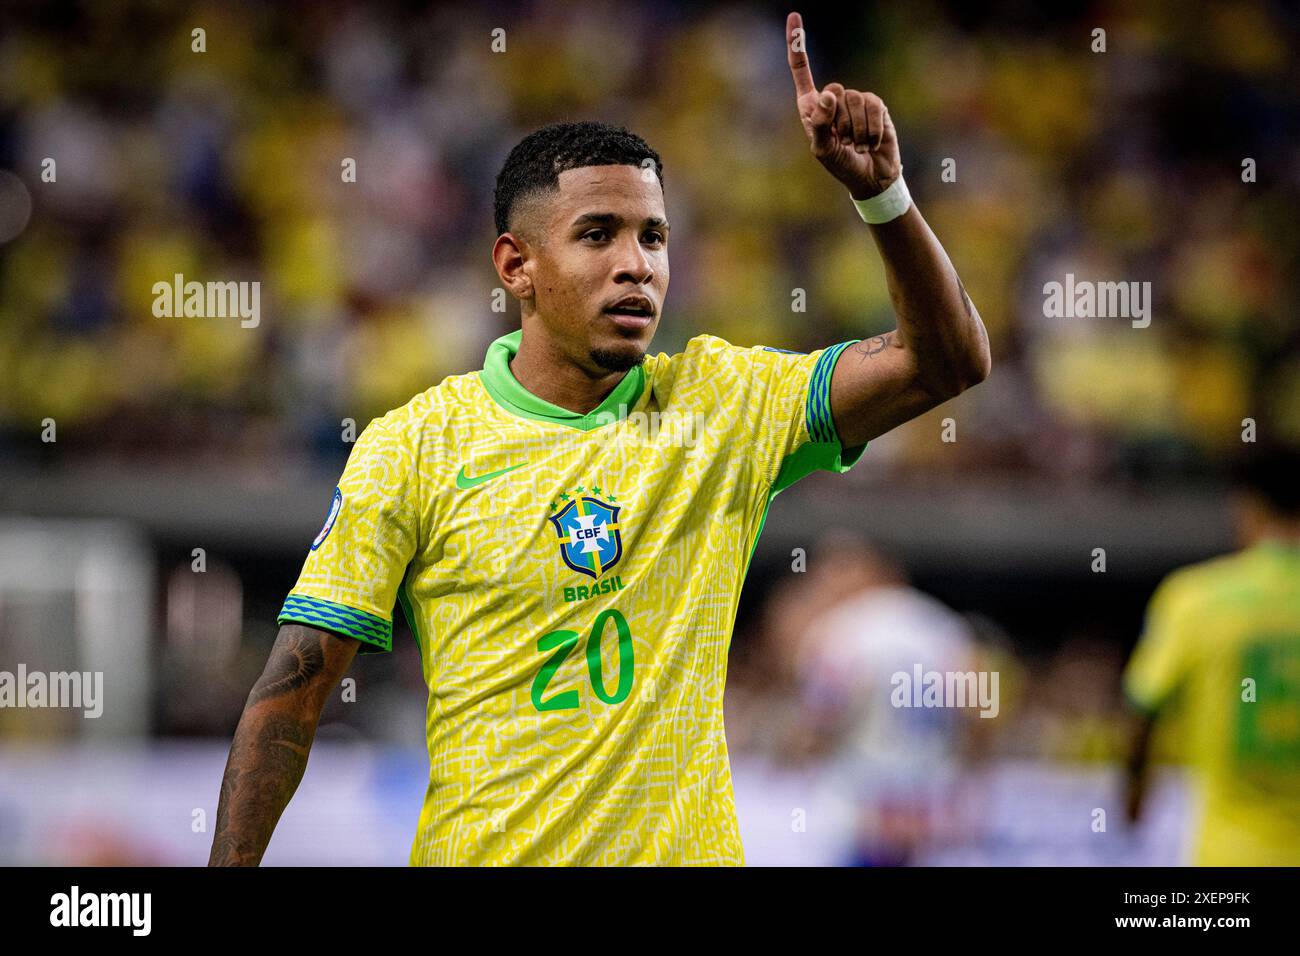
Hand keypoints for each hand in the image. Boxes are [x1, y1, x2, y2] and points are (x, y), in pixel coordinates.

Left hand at [786, 11, 901, 199]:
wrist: (871, 176)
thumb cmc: (841, 165)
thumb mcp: (822, 150)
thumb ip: (819, 123)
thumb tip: (828, 93)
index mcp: (811, 106)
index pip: (801, 70)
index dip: (796, 44)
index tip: (794, 16)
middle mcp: (833, 99)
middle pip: (835, 91)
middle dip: (839, 122)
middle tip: (843, 142)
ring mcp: (855, 100)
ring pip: (855, 101)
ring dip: (856, 130)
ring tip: (857, 145)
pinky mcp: (876, 106)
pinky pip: (873, 107)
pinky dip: (871, 130)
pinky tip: (871, 143)